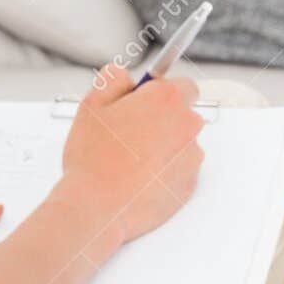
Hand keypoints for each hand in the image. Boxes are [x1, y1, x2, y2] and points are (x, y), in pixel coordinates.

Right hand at [54, 65, 204, 249]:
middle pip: (183, 113)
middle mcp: (187, 126)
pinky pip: (180, 169)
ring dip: (164, 145)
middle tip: (131, 131)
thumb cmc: (94, 159)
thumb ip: (113, 77)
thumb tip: (126, 76)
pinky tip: (138, 176)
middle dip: (162, 118)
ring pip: (182, 142)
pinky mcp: (189, 185)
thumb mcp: (92, 104)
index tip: (144, 102)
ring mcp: (191, 158)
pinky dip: (165, 170)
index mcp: (166, 99)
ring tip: (130, 158)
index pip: (182, 84)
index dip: (159, 93)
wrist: (98, 208)